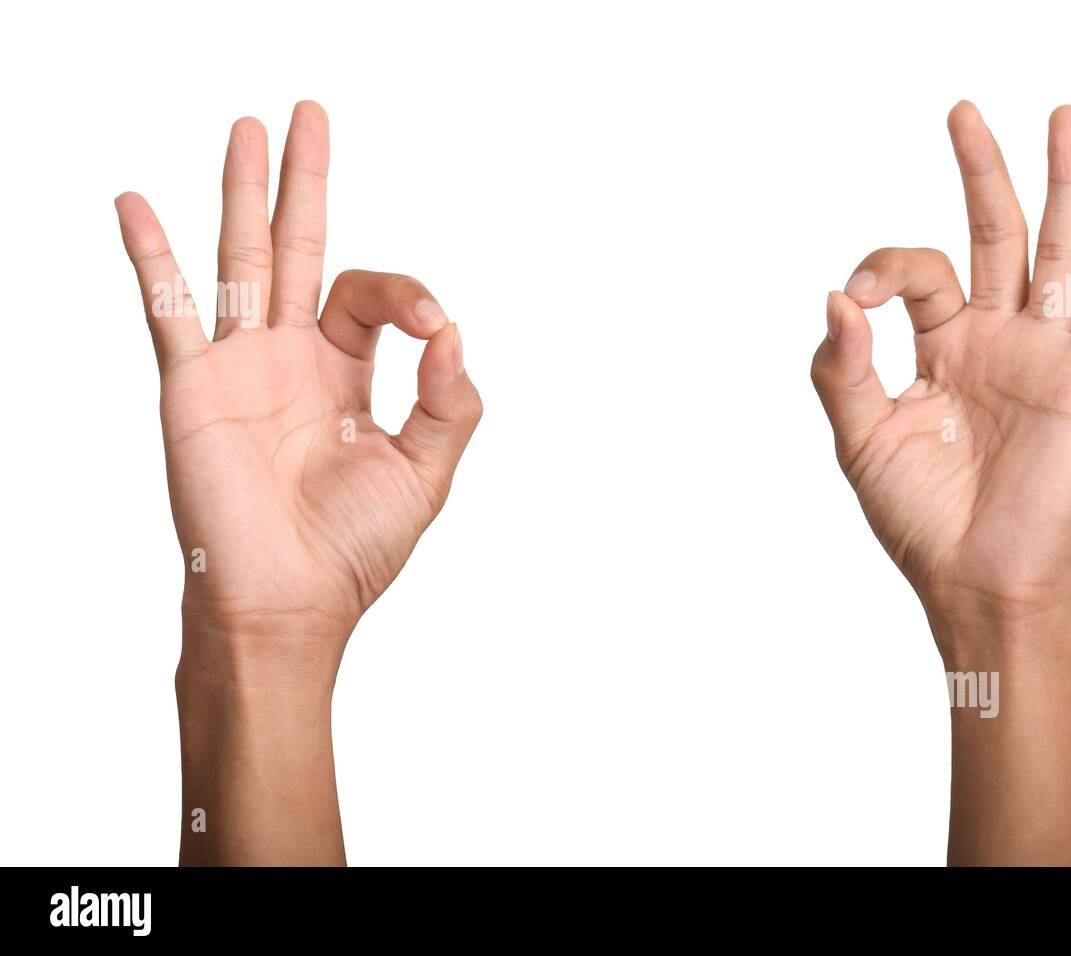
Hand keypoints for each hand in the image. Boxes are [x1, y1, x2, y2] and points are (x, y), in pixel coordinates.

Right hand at [115, 102, 481, 679]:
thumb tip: (456, 332)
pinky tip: (135, 203)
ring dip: (242, 194)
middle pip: (298, 249)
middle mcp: (291, 360)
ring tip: (248, 128)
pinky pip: (168, 309)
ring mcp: (239, 366)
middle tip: (308, 115)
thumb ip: (451, 403)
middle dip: (304, 184)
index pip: (372, 298)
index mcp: (346, 376)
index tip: (434, 325)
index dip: (407, 293)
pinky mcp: (194, 385)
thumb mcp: (427, 473)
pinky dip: (151, 256)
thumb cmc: (353, 551)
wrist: (288, 602)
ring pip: (239, 259)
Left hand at [812, 102, 1070, 633]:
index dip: (884, 265)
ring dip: (1065, 185)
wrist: (974, 576)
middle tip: (963, 112)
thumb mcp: (858, 438)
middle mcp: (993, 338)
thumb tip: (835, 296)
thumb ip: (840, 369)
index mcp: (937, 348)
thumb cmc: (917, 516)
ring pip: (1059, 250)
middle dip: (979, 173)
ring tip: (1065, 117)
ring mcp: (1042, 354)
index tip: (857, 295)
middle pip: (991, 235)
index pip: (916, 271)